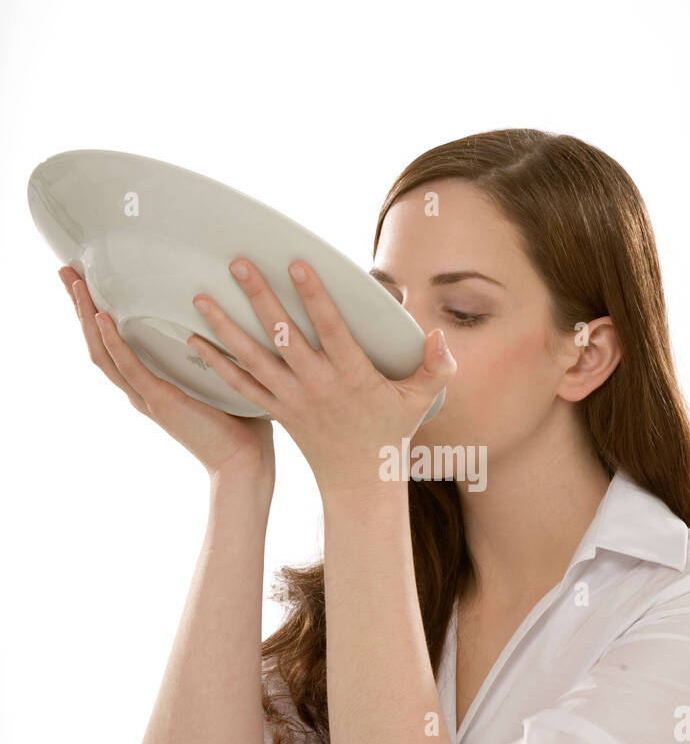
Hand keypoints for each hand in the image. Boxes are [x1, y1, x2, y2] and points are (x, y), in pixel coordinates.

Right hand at [58, 266, 274, 485]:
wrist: (245, 462)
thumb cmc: (242, 424)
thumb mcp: (222, 376)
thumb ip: (216, 350)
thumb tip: (229, 314)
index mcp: (151, 386)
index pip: (113, 345)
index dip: (96, 315)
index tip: (84, 283)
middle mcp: (140, 391)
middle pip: (97, 344)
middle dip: (80, 307)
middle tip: (66, 271)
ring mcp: (146, 398)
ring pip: (103, 354)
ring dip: (87, 318)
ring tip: (75, 285)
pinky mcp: (159, 401)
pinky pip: (128, 368)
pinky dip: (113, 343)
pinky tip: (102, 319)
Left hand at [184, 257, 456, 494]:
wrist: (359, 480)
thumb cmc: (390, 432)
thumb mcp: (421, 399)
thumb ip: (436, 366)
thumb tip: (439, 336)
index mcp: (352, 375)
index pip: (330, 329)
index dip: (313, 295)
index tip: (296, 264)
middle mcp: (317, 385)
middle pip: (283, 335)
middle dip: (259, 297)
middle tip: (237, 264)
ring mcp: (292, 399)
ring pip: (253, 357)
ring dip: (225, 326)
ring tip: (201, 296)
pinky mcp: (277, 410)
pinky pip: (241, 385)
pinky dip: (218, 363)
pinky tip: (195, 340)